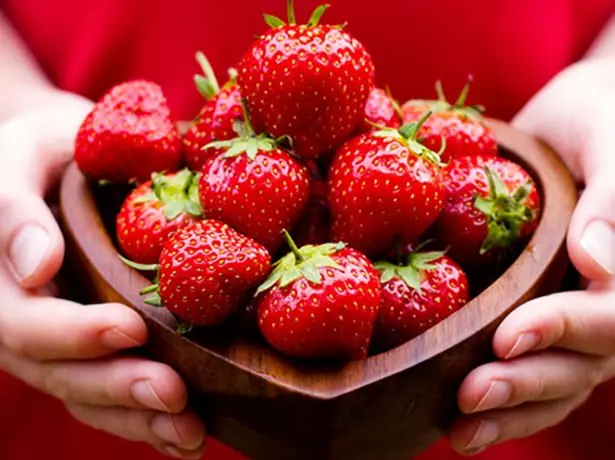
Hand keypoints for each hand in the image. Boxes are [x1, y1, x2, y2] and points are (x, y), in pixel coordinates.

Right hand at [0, 97, 205, 458]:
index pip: (26, 322)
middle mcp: (23, 323)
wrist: (64, 162)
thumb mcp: (22, 159)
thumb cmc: (45, 151)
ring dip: (139, 420)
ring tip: (190, 433)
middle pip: (61, 373)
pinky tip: (187, 434)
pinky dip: (146, 418)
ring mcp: (57, 343)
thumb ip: (16, 211)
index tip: (131, 327)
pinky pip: (111, 392)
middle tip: (175, 396)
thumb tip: (36, 267)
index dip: (74, 333)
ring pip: (88, 395)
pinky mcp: (91, 347)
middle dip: (118, 388)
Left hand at [448, 59, 614, 454]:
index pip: (612, 315)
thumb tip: (598, 263)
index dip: (564, 330)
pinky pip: (523, 363)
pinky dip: (498, 399)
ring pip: (554, 379)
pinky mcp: (533, 313)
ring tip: (458, 431)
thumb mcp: (610, 136)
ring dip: (509, 411)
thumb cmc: (599, 114)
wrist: (573, 116)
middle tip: (469, 397)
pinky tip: (454, 420)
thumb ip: (613, 196)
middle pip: (580, 362)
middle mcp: (608, 300)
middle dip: (525, 382)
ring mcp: (572, 315)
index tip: (508, 336)